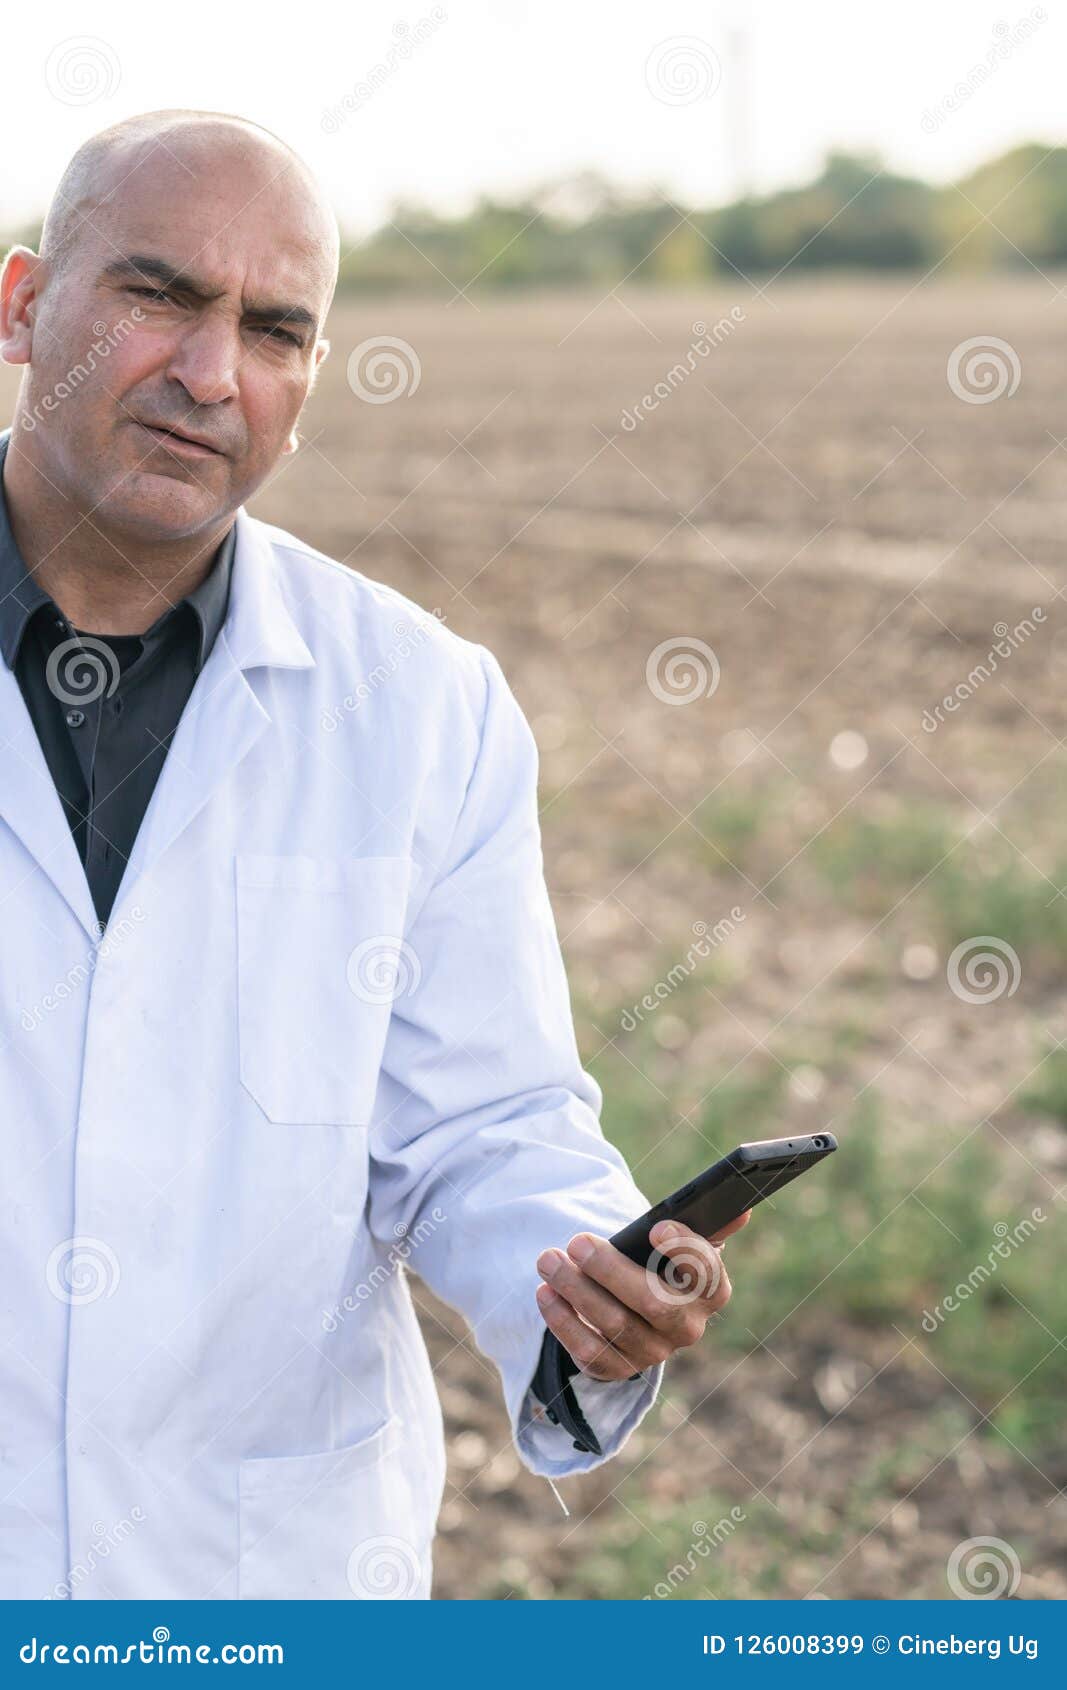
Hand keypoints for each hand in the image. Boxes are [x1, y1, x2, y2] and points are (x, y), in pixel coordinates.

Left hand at [534, 1211, 750, 1381]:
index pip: (707, 1274)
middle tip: (576, 1241)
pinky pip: (589, 1352)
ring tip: (548, 1259)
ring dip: (576, 1290)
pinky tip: (545, 1293)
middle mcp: (687, 1327)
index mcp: (711, 1292)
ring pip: (614, 1325)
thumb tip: (740, 1210)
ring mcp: (653, 1352)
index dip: (684, 1251)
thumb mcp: (683, 1240)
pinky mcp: (618, 1368)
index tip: (654, 1227)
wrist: (638, 1306)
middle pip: (653, 1303)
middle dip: (610, 1270)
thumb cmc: (662, 1262)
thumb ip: (709, 1223)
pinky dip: (563, 1322)